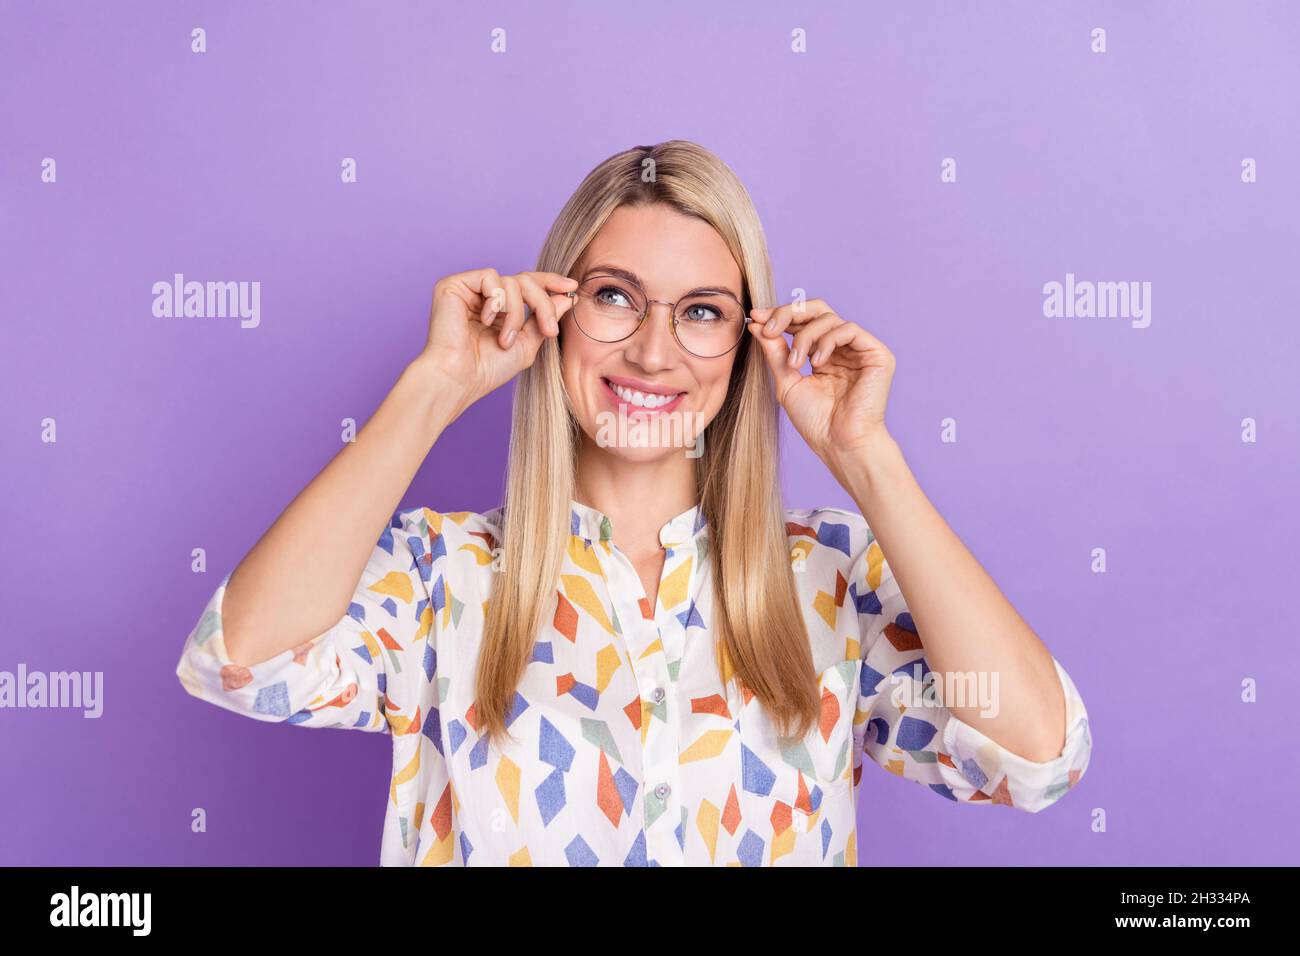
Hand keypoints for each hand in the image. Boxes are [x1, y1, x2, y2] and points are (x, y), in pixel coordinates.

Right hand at [414, 268, 576, 415]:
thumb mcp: (526, 345)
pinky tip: (486, 320)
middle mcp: (483, 297)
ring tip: (505, 340)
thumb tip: (567, 297)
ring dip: (516, 312)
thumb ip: (544, 319)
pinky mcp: (454, 285)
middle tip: (549, 330)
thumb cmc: (486, 370)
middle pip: (525, 280)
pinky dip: (496, 300)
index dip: (550, 283)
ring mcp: (468, 290)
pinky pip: (490, 276)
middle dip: (542, 304)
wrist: (458, 378)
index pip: (527, 286)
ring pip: (511, 280)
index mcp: (499, 310)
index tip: (572, 288)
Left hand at [746, 298, 895, 475]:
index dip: (779, 315)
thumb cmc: (816, 421)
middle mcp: (842, 348)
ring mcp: (859, 349)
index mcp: (823, 354)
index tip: (754, 317)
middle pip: (817, 310)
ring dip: (804, 337)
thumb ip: (775, 351)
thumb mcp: (787, 380)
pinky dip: (827, 341)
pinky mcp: (876, 353)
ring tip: (796, 364)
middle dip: (789, 313)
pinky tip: (817, 362)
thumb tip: (757, 323)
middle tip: (769, 326)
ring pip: (829, 318)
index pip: (802, 322)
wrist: (840, 443)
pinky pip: (848, 329)